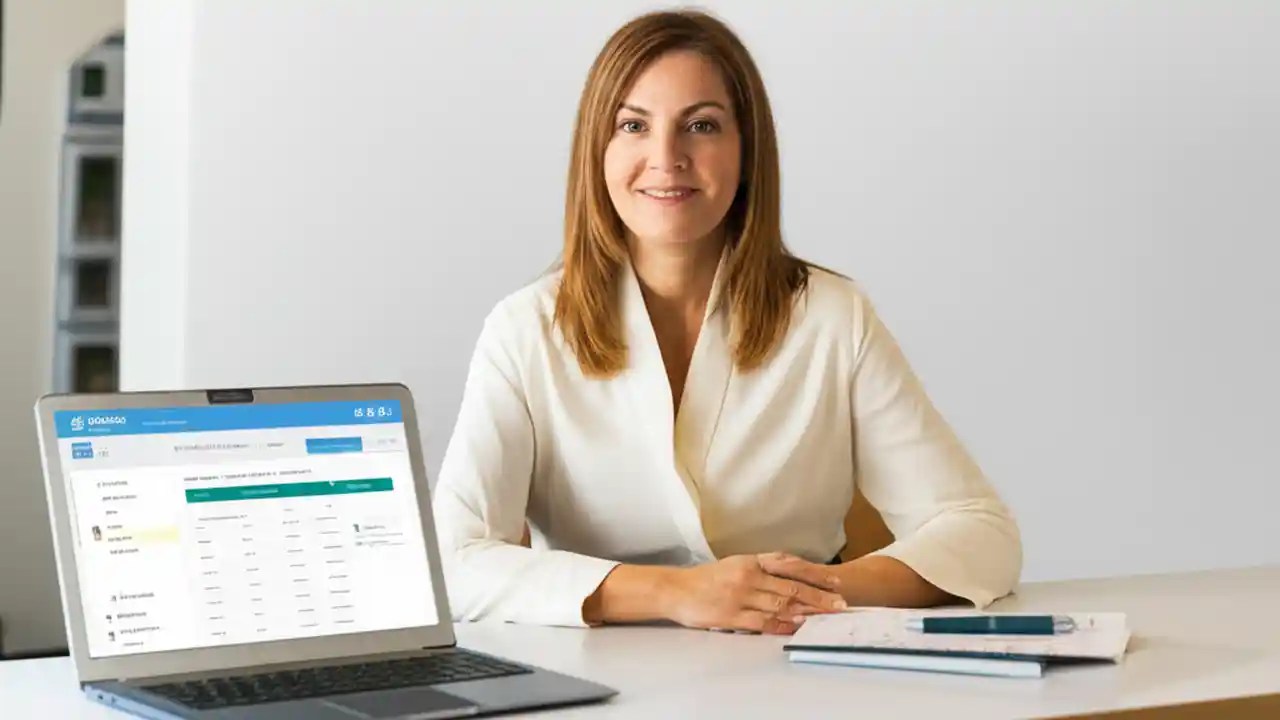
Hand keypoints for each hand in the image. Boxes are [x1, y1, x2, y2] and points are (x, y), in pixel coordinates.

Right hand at [663, 554, 846, 634]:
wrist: (676, 590)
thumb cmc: (706, 579)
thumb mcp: (735, 565)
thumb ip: (761, 570)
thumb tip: (790, 578)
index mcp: (750, 561)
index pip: (789, 564)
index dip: (814, 572)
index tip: (834, 580)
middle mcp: (748, 575)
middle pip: (791, 586)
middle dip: (819, 596)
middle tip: (839, 604)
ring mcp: (741, 595)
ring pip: (781, 604)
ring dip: (806, 611)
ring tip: (825, 617)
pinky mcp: (732, 615)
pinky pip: (763, 621)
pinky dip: (782, 625)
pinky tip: (796, 627)